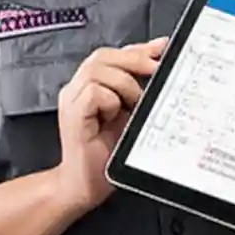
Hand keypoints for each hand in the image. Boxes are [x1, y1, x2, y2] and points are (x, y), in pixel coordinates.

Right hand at [54, 37, 167, 213]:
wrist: (83, 186)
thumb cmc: (105, 156)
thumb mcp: (129, 117)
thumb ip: (138, 91)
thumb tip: (158, 65)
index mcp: (89, 86)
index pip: (112, 55)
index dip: (137, 49)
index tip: (162, 48)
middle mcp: (76, 88)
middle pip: (103, 55)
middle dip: (134, 59)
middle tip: (155, 71)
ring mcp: (71, 100)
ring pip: (99, 69)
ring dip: (124, 84)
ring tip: (132, 106)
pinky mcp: (72, 114)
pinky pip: (94, 92)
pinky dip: (111, 101)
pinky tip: (112, 118)